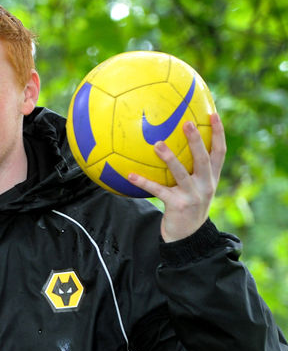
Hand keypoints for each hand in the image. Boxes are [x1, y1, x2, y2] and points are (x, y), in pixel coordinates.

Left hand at [127, 113, 225, 242]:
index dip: (218, 133)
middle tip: (187, 122)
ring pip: (181, 172)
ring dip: (169, 157)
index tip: (213, 114)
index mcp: (212, 177)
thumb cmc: (187, 206)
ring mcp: (193, 195)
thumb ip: (190, 169)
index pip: (219, 151)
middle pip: (204, 158)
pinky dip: (143, 182)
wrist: (188, 236)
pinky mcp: (177, 205)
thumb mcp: (195, 188)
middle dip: (197, 140)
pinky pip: (158, 190)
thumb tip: (171, 144)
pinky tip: (130, 175)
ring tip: (157, 143)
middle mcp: (206, 184)